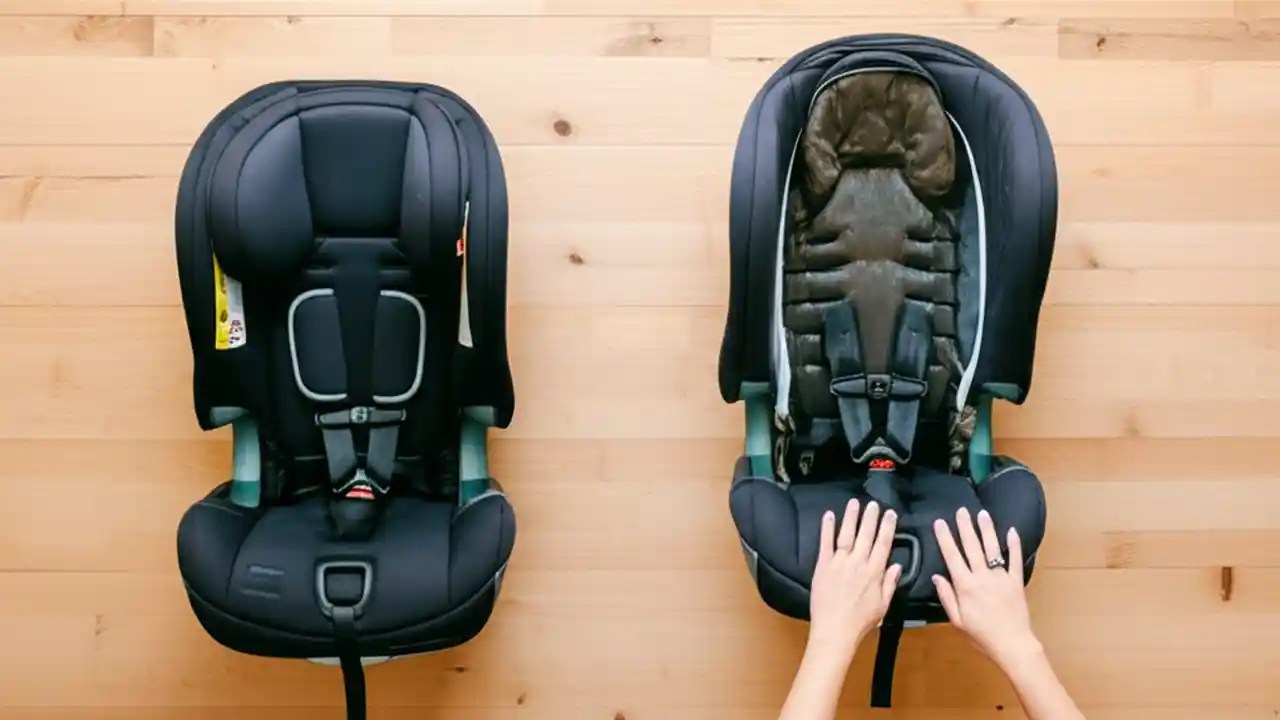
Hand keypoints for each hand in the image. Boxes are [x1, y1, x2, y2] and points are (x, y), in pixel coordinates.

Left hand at [807, 499, 902, 661]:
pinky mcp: (822, 566)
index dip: (887, 527)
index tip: (890, 514)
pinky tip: (829, 515)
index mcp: (874, 572)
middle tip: (874, 504)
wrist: (835, 630)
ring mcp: (839, 562)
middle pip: (866, 535)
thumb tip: (896, 565)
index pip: (883, 544)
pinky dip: (827, 528)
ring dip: (851, 518)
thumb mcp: (883, 605)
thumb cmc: (861, 621)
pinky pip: (825, 543)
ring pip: (847, 534)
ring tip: (854, 503)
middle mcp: (857, 563)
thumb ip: (890, 583)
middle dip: (871, 517)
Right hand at [932, 507, 1040, 668]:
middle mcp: (982, 577)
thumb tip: (937, 577)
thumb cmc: (981, 635)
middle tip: (961, 511)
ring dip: (986, 530)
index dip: (945, 538)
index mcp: (965, 586)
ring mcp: (1001, 577)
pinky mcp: (1016, 581)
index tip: (940, 523)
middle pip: (972, 547)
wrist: (1012, 644)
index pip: (952, 556)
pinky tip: (1011, 531)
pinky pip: (1015, 560)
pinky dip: (1014, 545)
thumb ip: (947, 597)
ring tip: (982, 514)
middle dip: (965, 527)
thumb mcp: (957, 620)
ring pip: (992, 548)